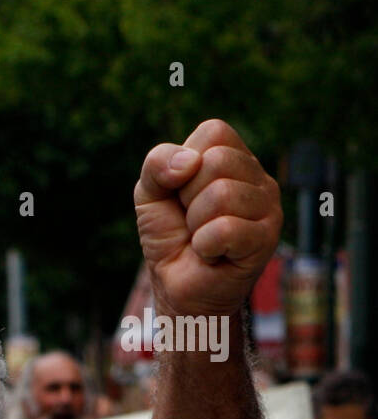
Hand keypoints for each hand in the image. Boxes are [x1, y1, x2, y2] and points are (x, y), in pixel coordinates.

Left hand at [134, 119, 281, 318]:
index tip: (181, 192)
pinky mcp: (267, 239)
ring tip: (201, 237)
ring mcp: (269, 207)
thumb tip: (189, 162)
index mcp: (235, 158)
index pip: (214, 132)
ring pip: (221, 194)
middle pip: (217, 161)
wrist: (176, 286)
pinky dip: (205, 245)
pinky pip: (225, 229)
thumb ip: (156, 164)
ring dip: (196, 223)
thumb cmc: (170, 237)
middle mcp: (258, 178)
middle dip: (188, 196)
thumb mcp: (150, 194)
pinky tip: (211, 253)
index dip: (184, 164)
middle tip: (192, 220)